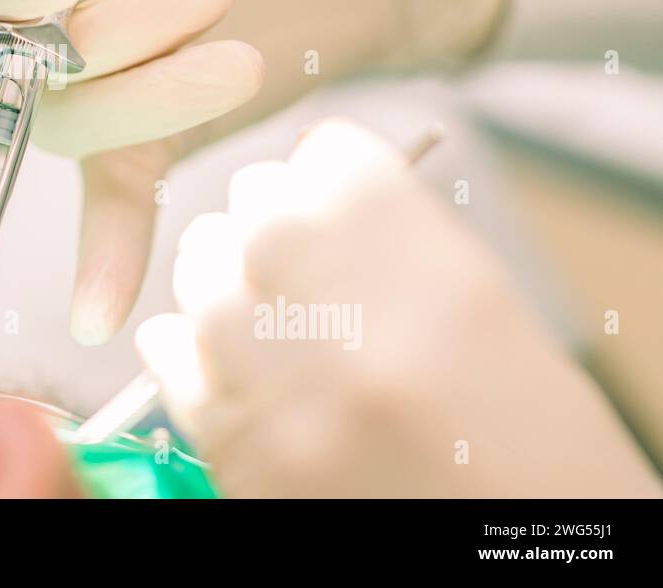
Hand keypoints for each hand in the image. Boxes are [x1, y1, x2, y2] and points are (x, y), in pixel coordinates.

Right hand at [0, 0, 505, 344]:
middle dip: (112, 35)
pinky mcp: (148, 136)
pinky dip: (101, 256)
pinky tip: (102, 312)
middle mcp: (41, 7)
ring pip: (68, 127)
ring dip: (153, 99)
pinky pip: (103, 207)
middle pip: (12, 60)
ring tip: (240, 49)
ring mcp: (91, 80)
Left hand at [135, 119, 660, 496]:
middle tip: (279, 230)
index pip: (331, 161)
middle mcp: (352, 338)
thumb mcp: (495, 326)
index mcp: (436, 286)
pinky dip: (182, 345)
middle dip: (266, 212)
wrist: (520, 571)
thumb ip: (404, 248)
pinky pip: (175, 370)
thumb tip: (321, 194)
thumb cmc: (532, 457)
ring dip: (218, 276)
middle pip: (258, 215)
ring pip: (204, 286)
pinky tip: (200, 343)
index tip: (324, 174)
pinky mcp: (242, 467)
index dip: (327, 166)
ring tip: (245, 290)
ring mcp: (287, 407)